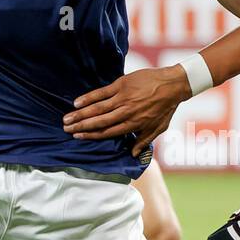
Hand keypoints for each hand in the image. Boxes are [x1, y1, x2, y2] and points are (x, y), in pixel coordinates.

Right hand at [63, 65, 190, 155]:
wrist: (173, 85)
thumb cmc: (166, 107)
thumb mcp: (158, 128)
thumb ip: (144, 141)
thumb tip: (134, 155)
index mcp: (133, 124)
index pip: (108, 132)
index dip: (92, 135)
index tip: (78, 137)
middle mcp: (126, 112)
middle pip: (99, 122)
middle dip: (81, 126)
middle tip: (67, 129)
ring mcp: (123, 98)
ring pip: (97, 108)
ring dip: (81, 114)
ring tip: (67, 118)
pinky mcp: (121, 85)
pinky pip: (102, 92)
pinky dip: (89, 97)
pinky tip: (77, 102)